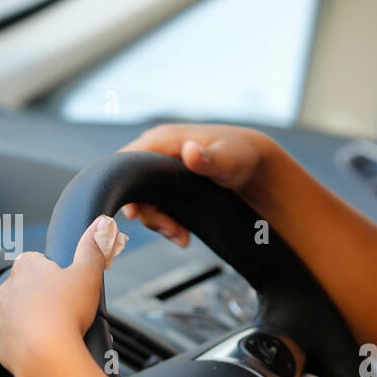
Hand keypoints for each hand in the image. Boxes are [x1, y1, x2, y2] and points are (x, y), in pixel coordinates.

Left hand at [0, 216, 127, 376]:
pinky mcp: (2, 342)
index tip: (69, 284)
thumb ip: (94, 248)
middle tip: (70, 310)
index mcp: (27, 268)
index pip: (37, 260)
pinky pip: (17, 338)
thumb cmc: (66, 313)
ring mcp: (3, 316)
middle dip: (47, 297)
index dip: (55, 271)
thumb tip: (101, 225)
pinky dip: (31, 342)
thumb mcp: (89, 275)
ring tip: (62, 331)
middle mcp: (8, 289)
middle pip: (29, 288)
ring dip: (38, 319)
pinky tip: (50, 347)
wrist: (46, 355)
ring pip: (21, 314)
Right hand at [117, 123, 269, 245]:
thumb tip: (190, 151)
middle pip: (132, 185)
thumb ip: (209, 158)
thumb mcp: (229, 158)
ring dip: (159, 222)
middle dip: (147, 213)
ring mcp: (160, 170)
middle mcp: (156, 152)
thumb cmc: (240, 155)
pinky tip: (183, 235)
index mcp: (163, 139)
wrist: (252, 166)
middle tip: (171, 231)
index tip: (136, 214)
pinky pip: (155, 206)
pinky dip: (166, 223)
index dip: (124, 186)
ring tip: (181, 236)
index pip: (127, 160)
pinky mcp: (167, 186)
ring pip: (143, 200)